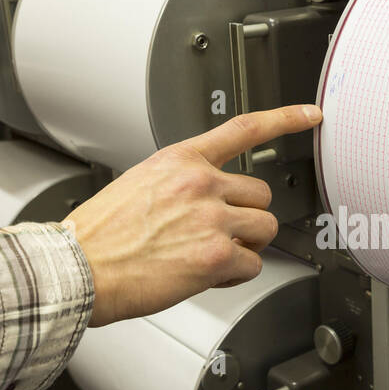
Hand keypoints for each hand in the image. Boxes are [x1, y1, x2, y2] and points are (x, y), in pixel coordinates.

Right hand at [65, 104, 321, 326]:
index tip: (309, 114)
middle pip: (261, 195)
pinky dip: (234, 276)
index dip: (284, 119)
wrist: (79, 268)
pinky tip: (205, 275)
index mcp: (180, 160)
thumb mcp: (138, 185)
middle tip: (218, 234)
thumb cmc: (100, 236)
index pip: (244, 129)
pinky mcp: (217, 254)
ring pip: (264, 229)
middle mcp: (201, 183)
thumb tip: (206, 200)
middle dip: (246, 217)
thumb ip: (180, 184)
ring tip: (210, 256)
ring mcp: (212, 218)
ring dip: (246, 246)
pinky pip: (252, 265)